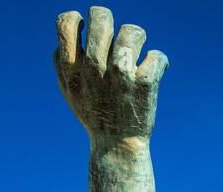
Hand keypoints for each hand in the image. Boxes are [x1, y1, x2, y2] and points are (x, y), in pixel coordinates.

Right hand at [55, 8, 166, 142]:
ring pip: (133, 32)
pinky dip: (158, 60)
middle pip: (101, 17)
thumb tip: (70, 34)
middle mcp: (94, 66)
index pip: (66, 22)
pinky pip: (157, 56)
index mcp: (72, 66)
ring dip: (138, 39)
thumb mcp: (70, 89)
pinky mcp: (144, 82)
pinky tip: (154, 69)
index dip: (78, 18)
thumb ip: (64, 61)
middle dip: (111, 21)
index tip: (87, 29)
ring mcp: (120, 73)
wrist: (117, 144)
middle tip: (117, 37)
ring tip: (138, 52)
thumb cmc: (93, 114)